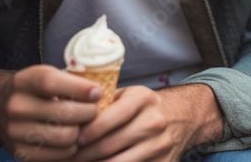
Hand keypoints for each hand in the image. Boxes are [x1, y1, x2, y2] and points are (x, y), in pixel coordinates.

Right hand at [0, 65, 101, 160]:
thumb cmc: (34, 89)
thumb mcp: (46, 75)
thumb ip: (70, 80)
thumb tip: (99, 94)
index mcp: (25, 81)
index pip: (53, 84)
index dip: (80, 89)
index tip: (98, 93)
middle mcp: (16, 106)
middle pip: (65, 113)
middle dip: (89, 112)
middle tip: (94, 111)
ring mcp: (15, 131)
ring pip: (65, 137)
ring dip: (82, 132)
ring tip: (84, 125)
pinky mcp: (20, 152)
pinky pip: (58, 155)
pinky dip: (71, 148)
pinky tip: (72, 138)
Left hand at [72, 83, 223, 161]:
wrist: (183, 115)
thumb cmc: (144, 107)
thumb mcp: (129, 95)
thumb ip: (103, 103)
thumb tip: (67, 115)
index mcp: (143, 98)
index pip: (108, 118)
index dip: (85, 133)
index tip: (72, 141)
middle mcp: (154, 121)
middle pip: (109, 146)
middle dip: (83, 156)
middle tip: (68, 158)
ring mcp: (161, 144)